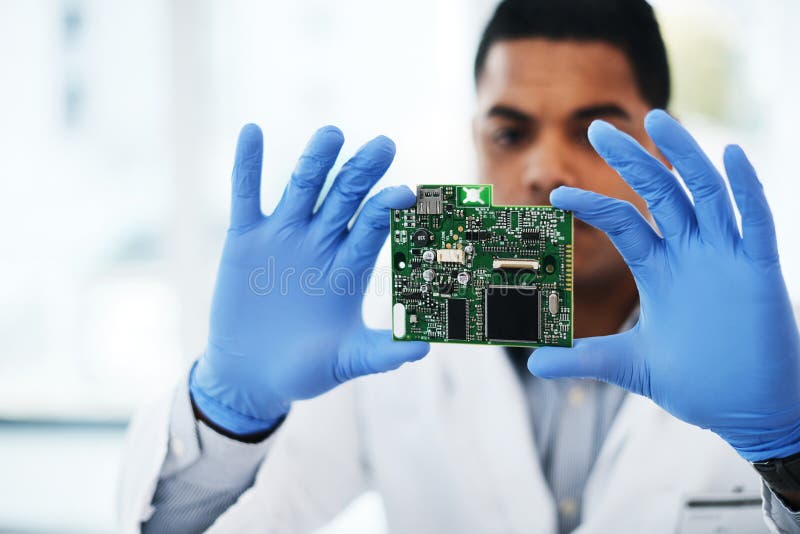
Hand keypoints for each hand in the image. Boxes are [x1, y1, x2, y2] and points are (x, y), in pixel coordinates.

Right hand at [190, 124, 429, 434]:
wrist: (253, 376)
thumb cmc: (306, 370)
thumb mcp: (346, 361)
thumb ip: (382, 353)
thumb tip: (424, 348)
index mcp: (349, 265)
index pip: (372, 226)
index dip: (387, 207)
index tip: (405, 193)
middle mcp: (321, 242)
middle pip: (345, 196)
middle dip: (362, 171)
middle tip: (384, 145)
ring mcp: (284, 236)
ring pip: (302, 187)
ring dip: (316, 160)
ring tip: (332, 134)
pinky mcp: (246, 239)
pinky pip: (246, 195)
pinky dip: (248, 165)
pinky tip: (252, 133)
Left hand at [529, 110, 799, 461]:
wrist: (745, 410)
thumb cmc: (694, 382)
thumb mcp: (629, 365)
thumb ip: (583, 358)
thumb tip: (534, 363)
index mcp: (659, 269)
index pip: (624, 222)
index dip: (594, 205)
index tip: (558, 193)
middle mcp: (690, 255)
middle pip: (661, 193)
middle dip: (633, 160)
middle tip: (599, 129)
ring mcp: (726, 258)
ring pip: (707, 193)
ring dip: (684, 157)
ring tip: (657, 119)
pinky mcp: (760, 272)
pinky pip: (757, 222)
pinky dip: (747, 188)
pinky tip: (732, 154)